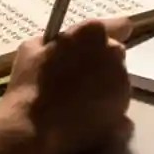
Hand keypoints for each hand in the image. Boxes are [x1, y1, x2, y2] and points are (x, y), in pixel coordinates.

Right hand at [1, 17, 134, 153]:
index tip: (99, 45)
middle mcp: (114, 55)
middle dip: (101, 62)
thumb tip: (64, 46)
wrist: (33, 127)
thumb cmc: (30, 83)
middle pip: (115, 55)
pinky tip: (85, 118)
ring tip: (78, 102)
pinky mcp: (123, 112)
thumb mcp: (32, 48)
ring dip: (104, 87)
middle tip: (78, 76)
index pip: (119, 25)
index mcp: (93, 34)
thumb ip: (57, 41)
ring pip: (117, 82)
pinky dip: (106, 111)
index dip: (109, 35)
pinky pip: (117, 107)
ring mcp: (122, 85)